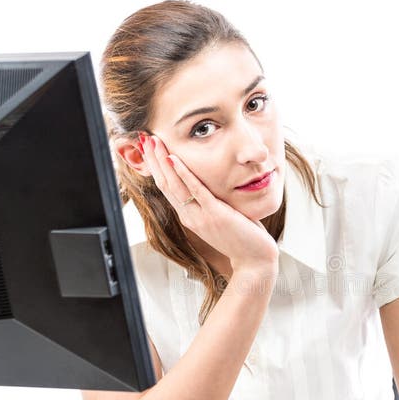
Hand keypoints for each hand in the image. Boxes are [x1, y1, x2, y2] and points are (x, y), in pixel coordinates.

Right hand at [140, 133, 279, 273]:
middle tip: (144, 138)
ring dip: (162, 161)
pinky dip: (184, 173)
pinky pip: (196, 190)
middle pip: (165, 184)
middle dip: (153, 160)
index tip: (148, 149)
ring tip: (154, 142)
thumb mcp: (219, 217)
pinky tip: (174, 158)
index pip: (166, 188)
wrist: (254, 260)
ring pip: (175, 186)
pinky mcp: (215, 214)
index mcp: (189, 217)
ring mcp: (201, 216)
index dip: (155, 168)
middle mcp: (190, 217)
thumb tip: (204, 187)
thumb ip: (209, 203)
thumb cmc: (241, 238)